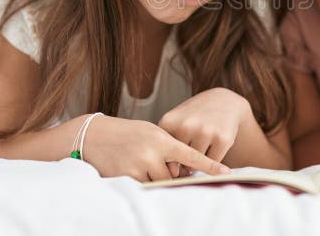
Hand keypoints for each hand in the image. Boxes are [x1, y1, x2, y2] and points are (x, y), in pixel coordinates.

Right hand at [79, 114, 230, 181]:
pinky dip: (142, 182)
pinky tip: (132, 169)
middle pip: (173, 176)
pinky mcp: (124, 178)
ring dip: (155, 179)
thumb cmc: (128, 132)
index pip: (190, 155)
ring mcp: (137, 167)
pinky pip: (142, 187)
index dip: (209, 166)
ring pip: (157, 184)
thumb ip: (169, 146)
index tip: (226, 173)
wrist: (94, 135)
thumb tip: (184, 167)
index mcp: (161, 139)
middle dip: (170, 175)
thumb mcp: (151, 132)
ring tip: (141, 163)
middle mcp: (151, 154)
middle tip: (160, 165)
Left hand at [158, 87, 253, 176]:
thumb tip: (175, 174)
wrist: (224, 101)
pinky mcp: (223, 139)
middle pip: (179, 160)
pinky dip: (213, 159)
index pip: (163, 154)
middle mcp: (186, 125)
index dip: (169, 156)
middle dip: (184, 159)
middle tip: (192, 145)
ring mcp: (205, 132)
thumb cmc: (193, 117)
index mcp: (169, 122)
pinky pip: (213, 162)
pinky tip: (213, 145)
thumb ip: (168, 147)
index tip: (173, 150)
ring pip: (196, 163)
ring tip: (202, 144)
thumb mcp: (174, 123)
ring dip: (199, 160)